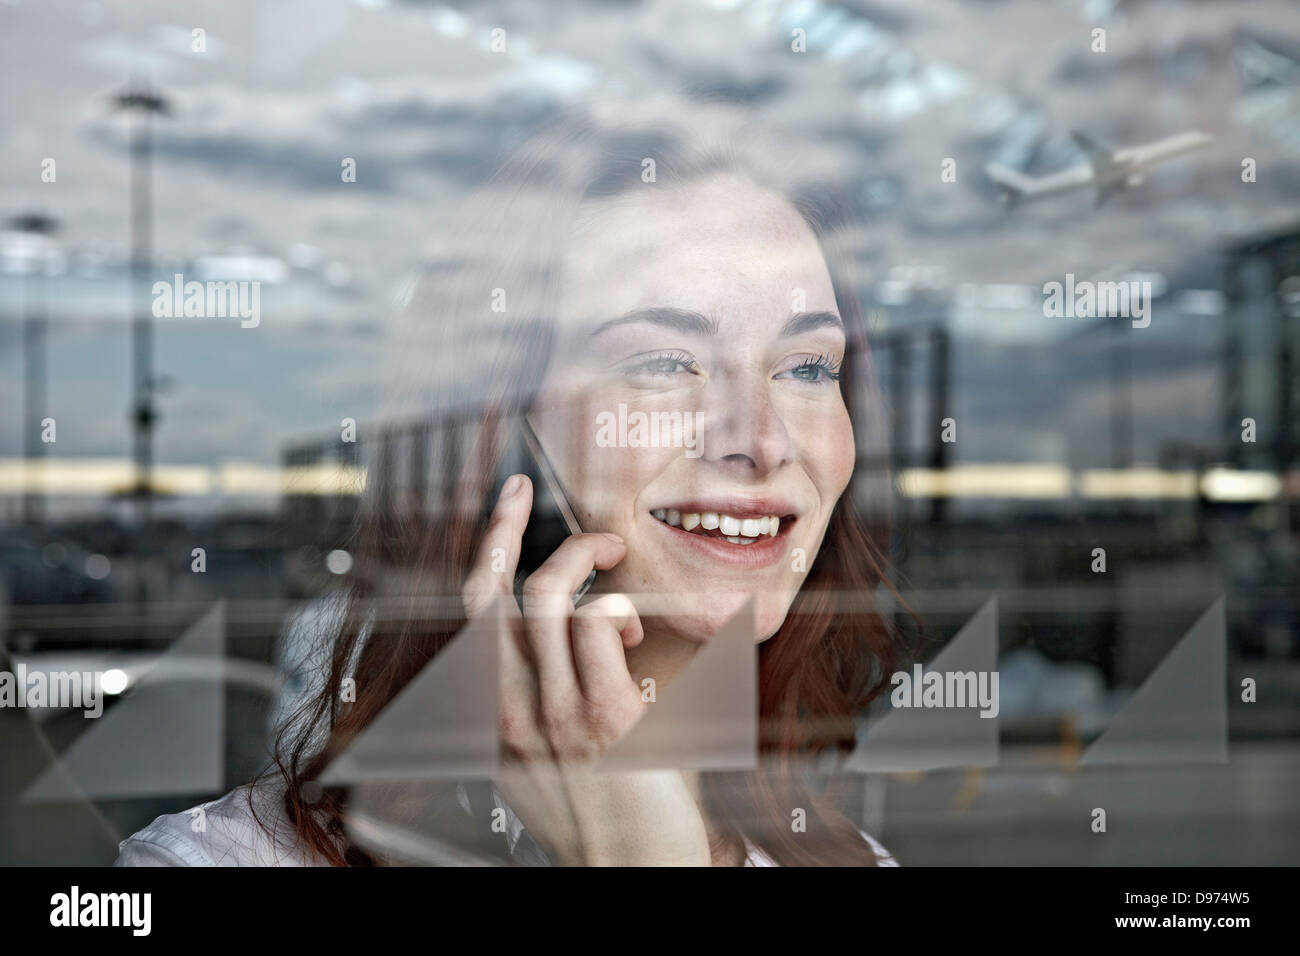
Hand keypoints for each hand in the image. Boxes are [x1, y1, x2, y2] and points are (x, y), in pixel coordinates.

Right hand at [461, 474, 712, 865]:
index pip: (471, 610)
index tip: (510, 501)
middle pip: (493, 591)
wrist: (631, 869)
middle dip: (514, 526)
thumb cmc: (597, 809)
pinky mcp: (602, 718)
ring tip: (622, 587)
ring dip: (589, 566)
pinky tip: (639, 635)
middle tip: (548, 502)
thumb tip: (557, 629)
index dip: (488, 545)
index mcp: (488, 713)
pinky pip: (596, 624)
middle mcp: (506, 710)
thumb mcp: (536, 757)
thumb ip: (529, 699)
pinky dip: (621, 611)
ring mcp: (551, 713)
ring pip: (547, 599)